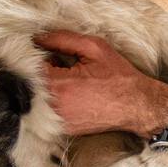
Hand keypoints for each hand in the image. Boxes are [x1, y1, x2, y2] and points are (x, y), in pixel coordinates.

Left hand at [36, 30, 167, 135]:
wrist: (137, 106)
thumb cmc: (118, 77)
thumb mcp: (93, 48)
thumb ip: (62, 39)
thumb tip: (38, 37)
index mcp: (58, 84)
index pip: (29, 66)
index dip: (40, 57)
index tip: (52, 55)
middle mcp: (53, 106)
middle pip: (30, 84)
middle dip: (41, 72)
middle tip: (61, 67)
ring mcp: (57, 121)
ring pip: (37, 99)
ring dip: (47, 88)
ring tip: (69, 82)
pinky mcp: (63, 129)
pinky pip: (48, 112)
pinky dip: (54, 102)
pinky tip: (72, 96)